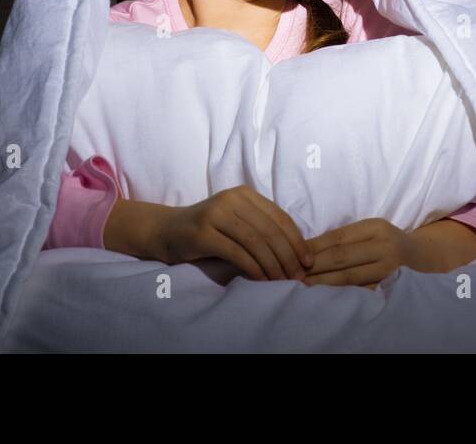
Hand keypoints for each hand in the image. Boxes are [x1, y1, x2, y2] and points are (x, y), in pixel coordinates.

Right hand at [157, 186, 313, 280]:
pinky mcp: (203, 233)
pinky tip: (262, 280)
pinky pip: (237, 252)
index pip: (280, 217)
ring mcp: (216, 214)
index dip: (297, 241)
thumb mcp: (237, 222)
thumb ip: (261, 229)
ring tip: (281, 282)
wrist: (167, 231)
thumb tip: (297, 254)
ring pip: (256, 242)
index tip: (307, 262)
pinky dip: (254, 268)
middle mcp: (232, 199)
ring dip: (273, 265)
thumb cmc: (208, 231)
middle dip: (288, 257)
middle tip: (297, 278)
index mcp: (245, 194)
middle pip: (270, 230)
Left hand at [301, 218, 423, 289]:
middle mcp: (384, 247)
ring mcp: (389, 270)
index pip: (338, 237)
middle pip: (342, 257)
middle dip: (315, 266)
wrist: (423, 259)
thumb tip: (307, 248)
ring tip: (302, 286)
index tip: (294, 255)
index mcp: (376, 228)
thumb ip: (346, 238)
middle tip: (292, 273)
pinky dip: (341, 295)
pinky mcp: (390, 289)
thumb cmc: (388, 243)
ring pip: (350, 278)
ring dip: (323, 283)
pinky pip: (361, 292)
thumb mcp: (371, 232)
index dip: (314, 247)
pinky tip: (326, 297)